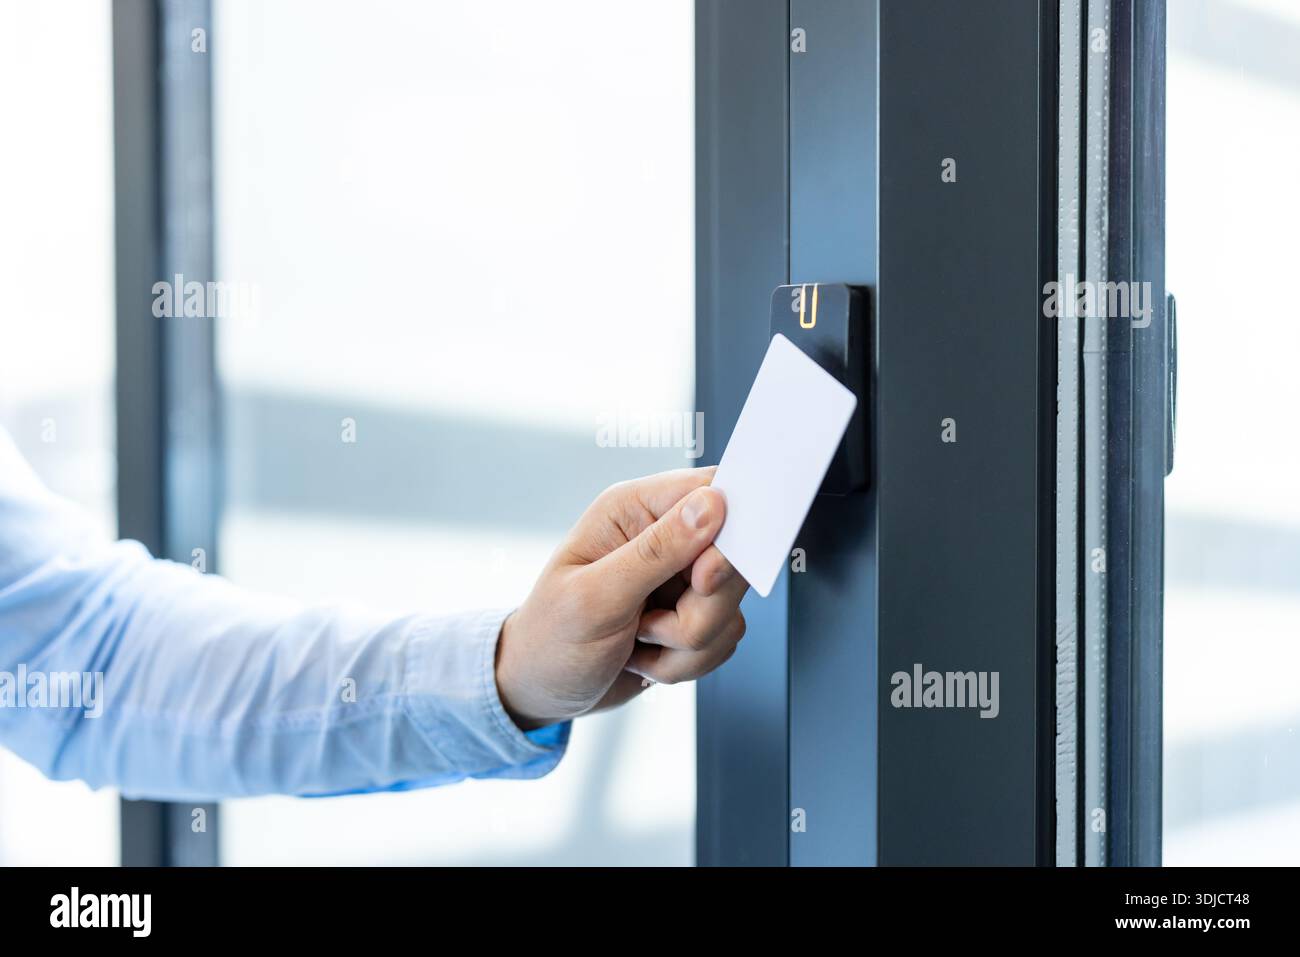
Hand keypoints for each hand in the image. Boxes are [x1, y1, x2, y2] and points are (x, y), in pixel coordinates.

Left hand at [494, 466, 748, 728]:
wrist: (542, 691)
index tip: (703, 579)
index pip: (711, 490)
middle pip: (733, 556)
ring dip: (689, 643)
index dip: (727, 532)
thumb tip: (712, 505)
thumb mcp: (596, 597)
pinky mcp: (693, 614)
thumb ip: (657, 551)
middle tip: (651, 624)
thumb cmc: (549, 640)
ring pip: (731, 605)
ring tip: (639, 642)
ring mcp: (680, 577)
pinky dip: (689, 661)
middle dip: (700, 608)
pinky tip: (647, 658)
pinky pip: (725, 636)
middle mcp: (662, 536)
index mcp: (633, 509)